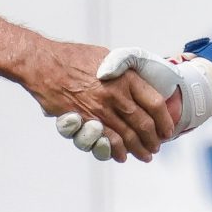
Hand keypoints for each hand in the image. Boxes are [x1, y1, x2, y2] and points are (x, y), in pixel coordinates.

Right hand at [57, 46, 211, 159]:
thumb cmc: (73, 57)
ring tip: (145, 156)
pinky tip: (122, 156)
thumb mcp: (106, 55)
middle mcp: (116, 94)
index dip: (165, 120)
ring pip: (128, 136)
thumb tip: (140, 80)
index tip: (168, 129)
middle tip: (157, 147)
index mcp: (126, 76)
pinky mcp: (85, 120)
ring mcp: (100, 109)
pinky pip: (107, 140)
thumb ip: (124, 70)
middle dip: (153, 139)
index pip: (156, 103)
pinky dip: (117, 151)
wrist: (43, 64)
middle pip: (144, 124)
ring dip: (139, 149)